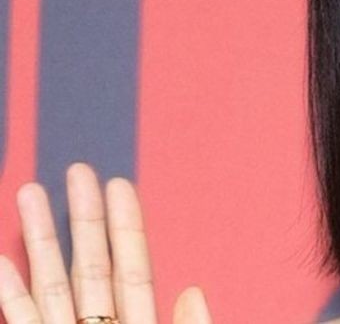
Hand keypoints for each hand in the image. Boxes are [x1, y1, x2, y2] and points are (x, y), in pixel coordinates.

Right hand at [0, 162, 212, 322]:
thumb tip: (193, 291)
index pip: (134, 270)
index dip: (127, 226)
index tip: (120, 185)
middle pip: (92, 265)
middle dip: (84, 217)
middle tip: (79, 171)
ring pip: (54, 286)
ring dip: (42, 240)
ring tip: (31, 193)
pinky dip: (12, 295)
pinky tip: (2, 260)